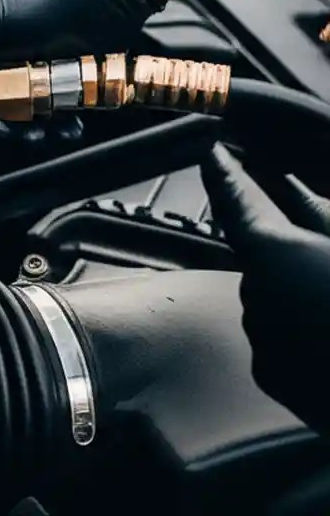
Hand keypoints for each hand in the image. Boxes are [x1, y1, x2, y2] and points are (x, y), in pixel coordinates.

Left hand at [202, 143, 329, 434]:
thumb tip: (299, 198)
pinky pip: (283, 339)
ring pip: (276, 299)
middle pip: (266, 256)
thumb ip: (321, 219)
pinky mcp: (274, 378)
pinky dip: (303, 332)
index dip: (227, 175)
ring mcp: (262, 339)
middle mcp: (256, 296)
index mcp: (276, 255)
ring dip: (303, 294)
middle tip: (329, 251)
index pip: (237, 203)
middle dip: (292, 248)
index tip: (213, 152)